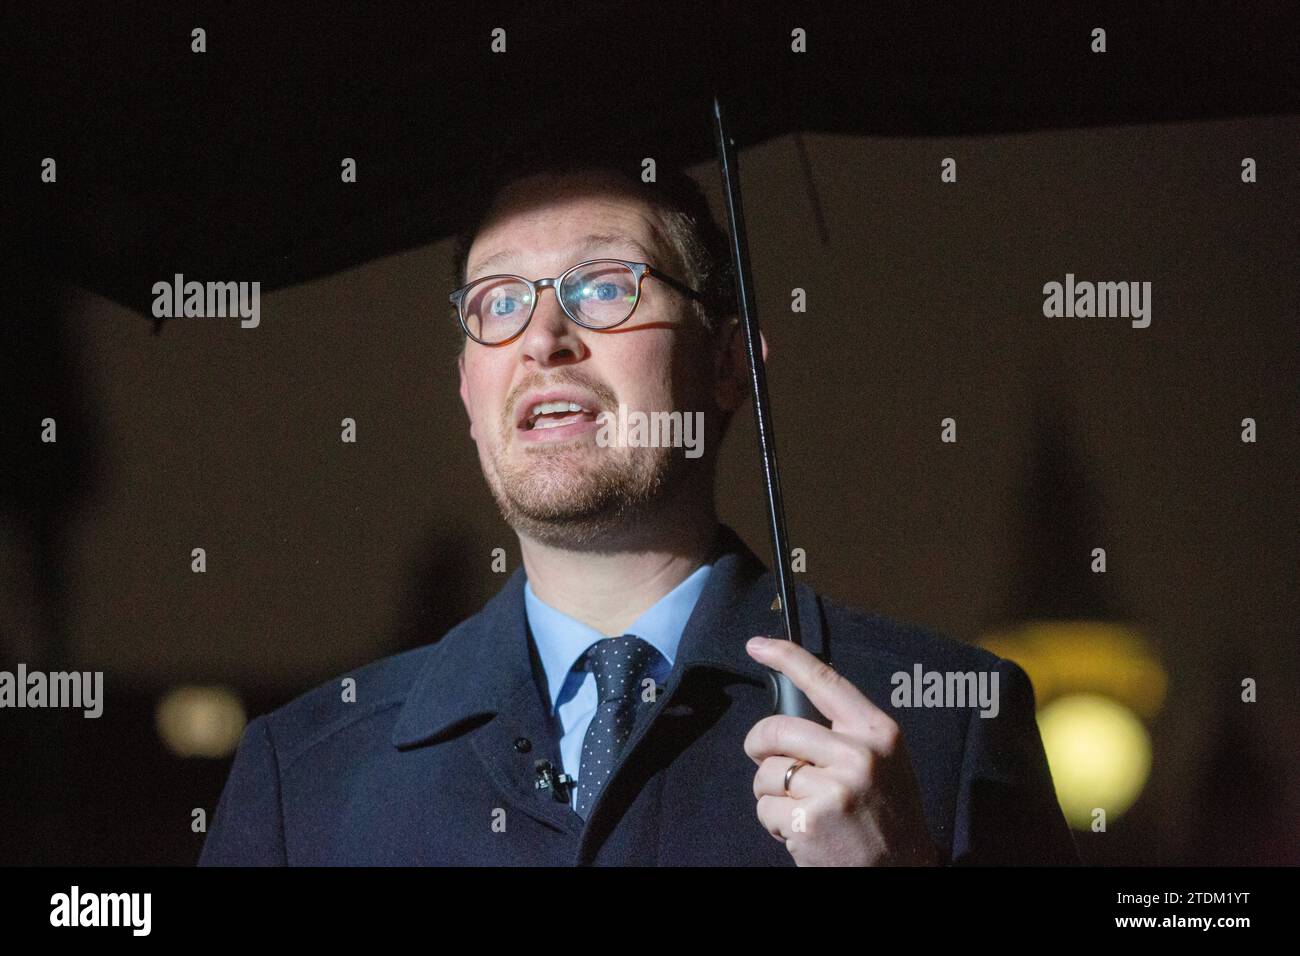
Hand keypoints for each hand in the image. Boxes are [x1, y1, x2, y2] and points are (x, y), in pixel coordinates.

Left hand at [743, 636, 940, 865]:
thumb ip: (846, 734)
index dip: (786, 657)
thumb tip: (792, 714)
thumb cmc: (889, 816)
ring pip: (765, 773)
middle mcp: (858, 755)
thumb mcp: (885, 760)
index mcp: (878, 731)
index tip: (756, 645)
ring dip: (771, 793)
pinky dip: (773, 822)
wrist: (904, 872)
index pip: (825, 681)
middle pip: (776, 729)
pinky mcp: (809, 821)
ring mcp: (833, 788)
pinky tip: (802, 831)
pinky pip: (764, 808)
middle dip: (759, 746)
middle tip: (767, 763)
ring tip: (803, 809)